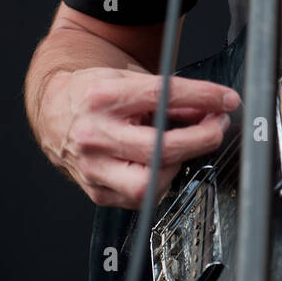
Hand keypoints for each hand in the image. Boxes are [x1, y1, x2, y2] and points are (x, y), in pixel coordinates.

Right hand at [49, 67, 239, 208]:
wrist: (54, 113)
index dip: (202, 97)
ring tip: (184, 146)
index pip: (162, 95)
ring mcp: (93, 168)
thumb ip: (171, 96)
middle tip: (218, 127)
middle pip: (159, 148)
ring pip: (149, 183)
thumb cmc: (95, 95)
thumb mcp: (130, 81)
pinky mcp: (96, 192)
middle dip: (201, 139)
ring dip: (179, 165)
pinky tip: (163, 164)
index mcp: (104, 98)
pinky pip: (141, 198)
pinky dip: (161, 181)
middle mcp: (95, 135)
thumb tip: (211, 109)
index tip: (227, 100)